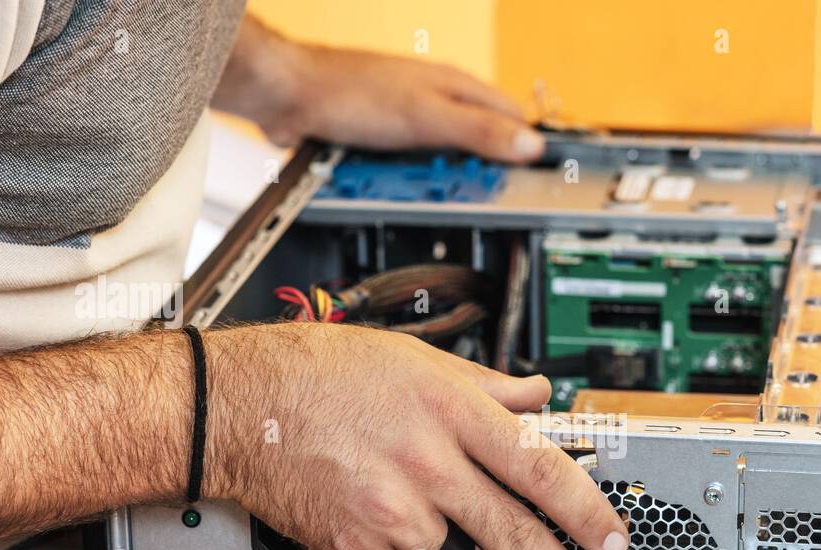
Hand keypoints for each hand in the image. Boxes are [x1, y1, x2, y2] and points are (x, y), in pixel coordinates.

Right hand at [205, 324, 629, 549]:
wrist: (238, 406)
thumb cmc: (321, 373)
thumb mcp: (417, 359)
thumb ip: (486, 385)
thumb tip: (538, 397)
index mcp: (451, 412)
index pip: (539, 467)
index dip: (585, 510)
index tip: (612, 541)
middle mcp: (427, 463)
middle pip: (512, 533)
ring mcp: (391, 510)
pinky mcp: (357, 545)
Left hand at [289, 49, 545, 163]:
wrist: (291, 97)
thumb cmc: (350, 92)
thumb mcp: (428, 117)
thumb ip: (480, 131)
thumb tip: (529, 146)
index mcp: (458, 88)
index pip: (513, 120)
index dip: (523, 152)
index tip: (528, 182)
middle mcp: (438, 103)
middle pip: (476, 150)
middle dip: (467, 177)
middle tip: (455, 191)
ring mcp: (412, 124)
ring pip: (440, 166)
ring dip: (427, 183)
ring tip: (405, 182)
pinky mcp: (386, 143)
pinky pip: (406, 173)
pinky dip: (399, 183)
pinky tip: (385, 184)